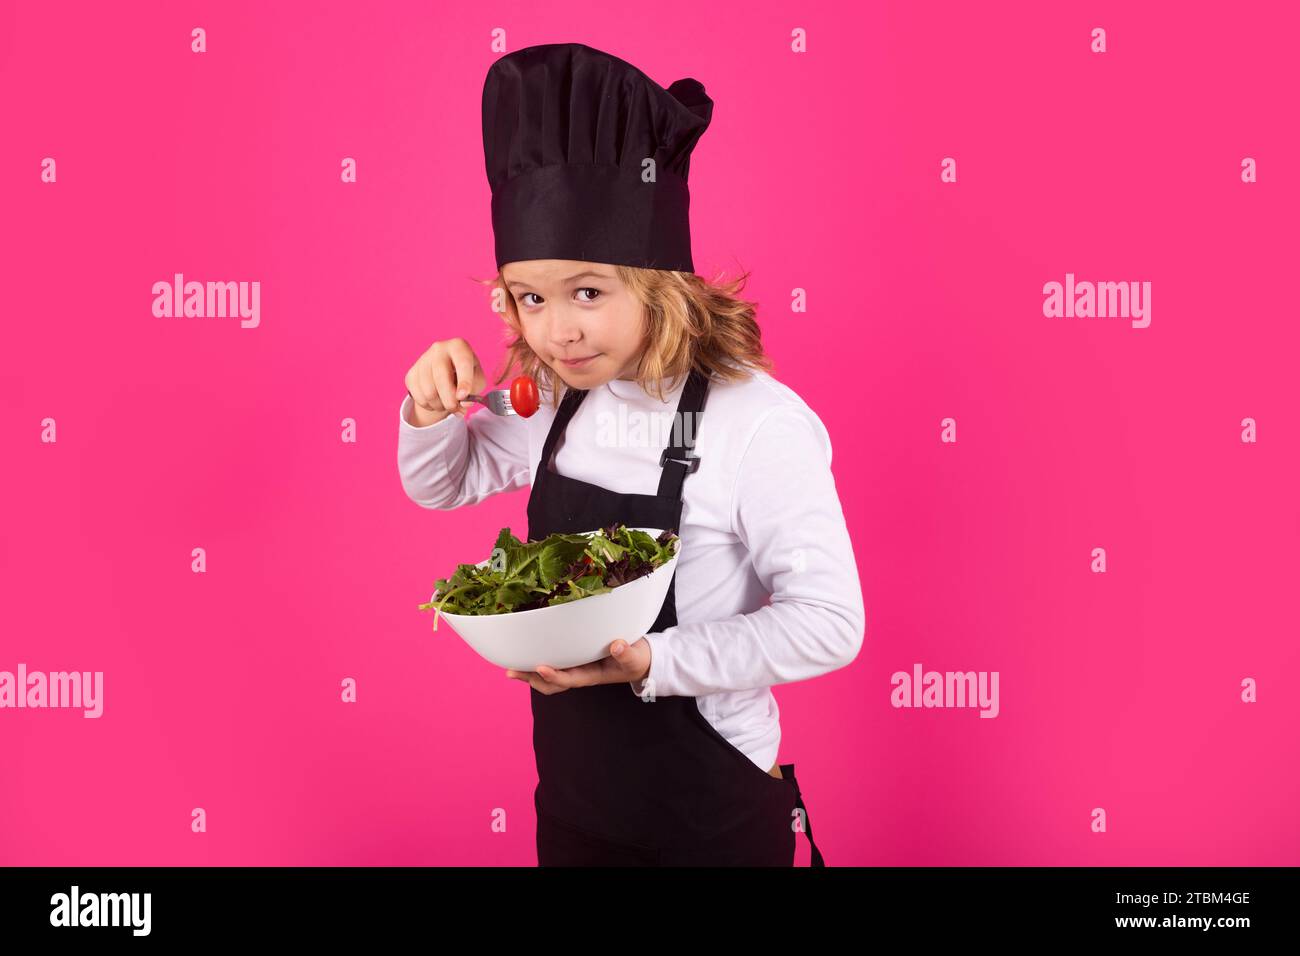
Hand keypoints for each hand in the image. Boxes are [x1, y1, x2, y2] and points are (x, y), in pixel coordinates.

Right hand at [403, 337, 487, 426]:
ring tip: (448, 404)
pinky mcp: (411, 374)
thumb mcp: (477, 380)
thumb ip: (475, 391)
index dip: (464, 381)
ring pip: (429, 392)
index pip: (462, 362)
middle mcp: (439, 349)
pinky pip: (419, 397)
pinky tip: (437, 401)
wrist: (446, 373)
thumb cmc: (466, 375)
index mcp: (459, 346)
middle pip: (441, 379)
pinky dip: (430, 406)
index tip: (463, 396)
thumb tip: (464, 404)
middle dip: (450, 401)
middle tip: (457, 409)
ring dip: (441, 406)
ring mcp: (422, 360)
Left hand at [507, 638, 649, 694]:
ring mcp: (574, 668)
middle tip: (511, 671)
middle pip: (551, 683)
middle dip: (531, 679)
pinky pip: (552, 663)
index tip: (541, 667)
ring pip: (547, 676)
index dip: (554, 676)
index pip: (569, 679)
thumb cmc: (636, 659)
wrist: (639, 661)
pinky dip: (536, 661)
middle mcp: (579, 674)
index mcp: (591, 676)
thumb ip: (626, 653)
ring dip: (528, 674)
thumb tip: (617, 645)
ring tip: (509, 669)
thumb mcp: (634, 657)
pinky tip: (523, 654)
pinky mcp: (573, 659)